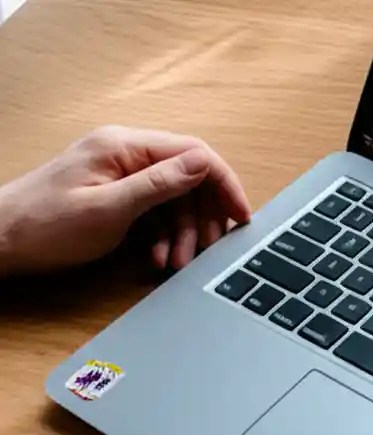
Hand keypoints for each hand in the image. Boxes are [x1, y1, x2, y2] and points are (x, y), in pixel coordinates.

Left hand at [0, 125, 250, 275]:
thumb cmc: (44, 226)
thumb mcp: (109, 208)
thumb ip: (160, 184)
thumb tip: (203, 162)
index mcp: (124, 146)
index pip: (193, 153)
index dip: (223, 183)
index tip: (240, 215)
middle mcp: (125, 153)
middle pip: (188, 177)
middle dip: (202, 216)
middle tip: (209, 249)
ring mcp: (120, 173)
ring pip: (175, 198)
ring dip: (184, 232)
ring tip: (178, 262)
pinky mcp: (116, 194)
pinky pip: (156, 210)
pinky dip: (164, 235)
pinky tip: (159, 258)